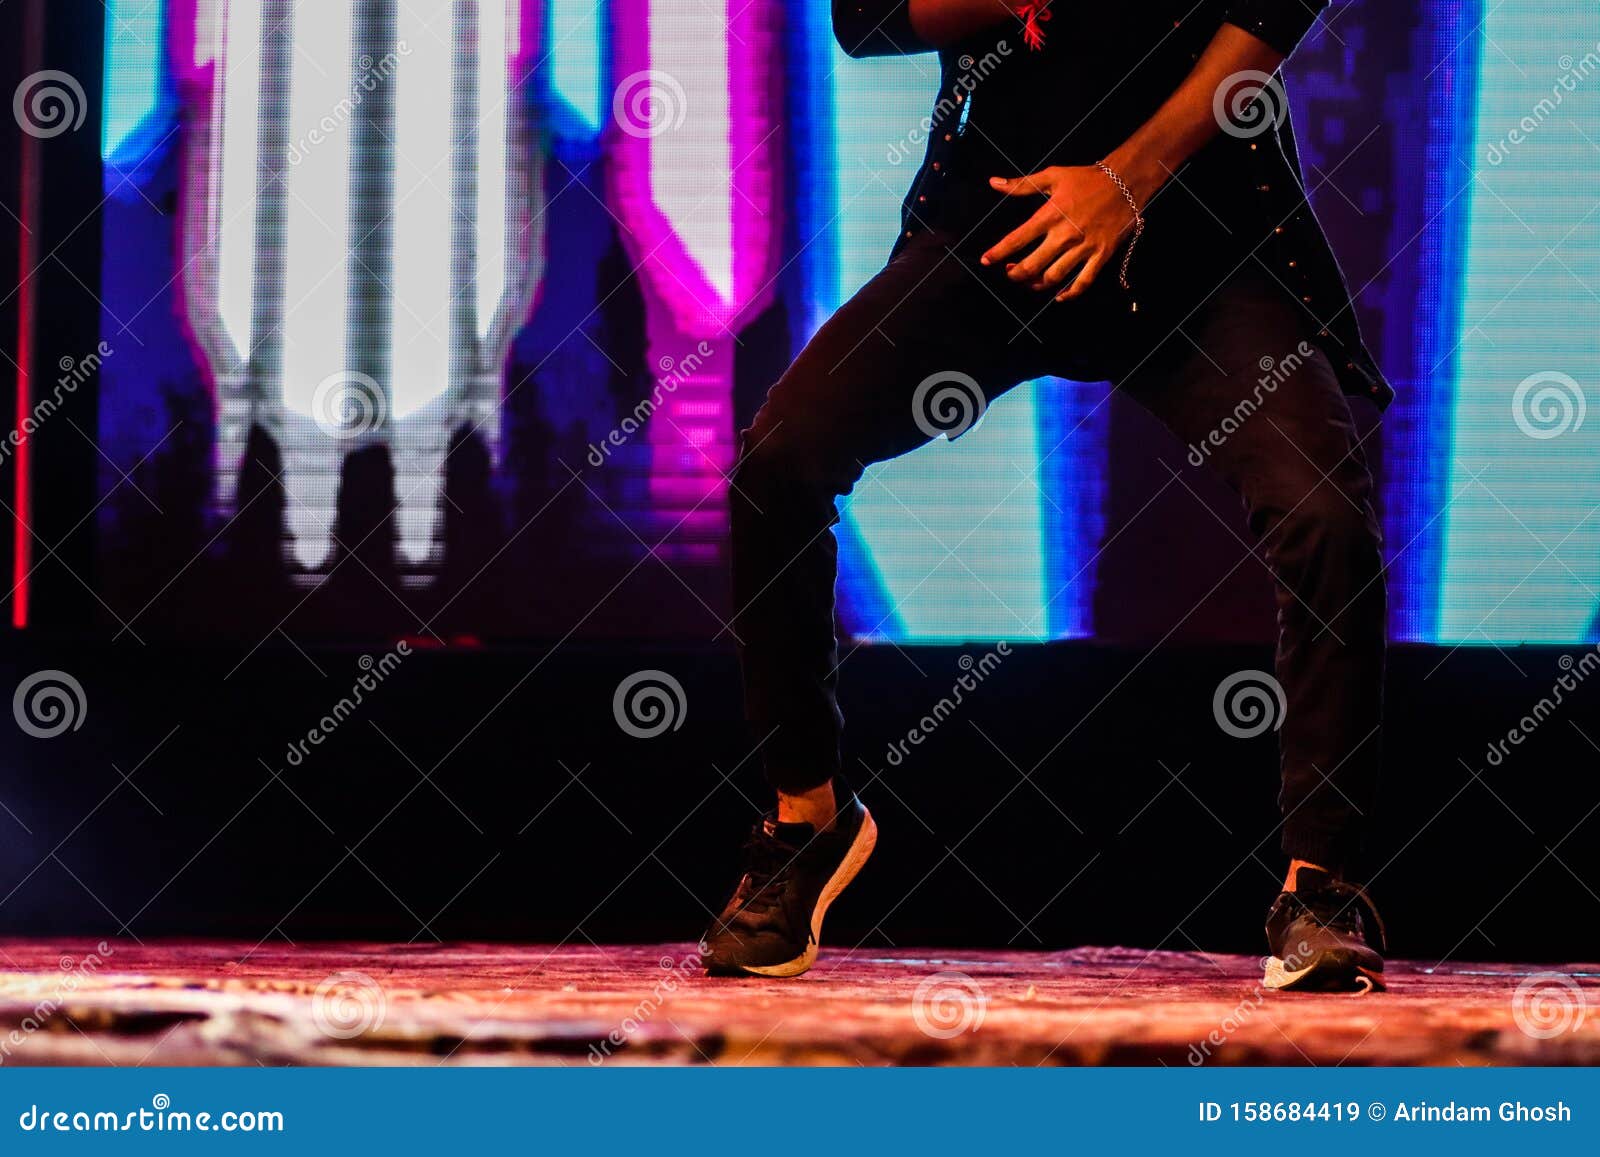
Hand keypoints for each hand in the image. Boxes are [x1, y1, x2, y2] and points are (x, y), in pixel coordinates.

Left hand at [980, 165, 1138, 300]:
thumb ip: (1021, 185)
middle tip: (1009, 272)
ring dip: (1036, 285)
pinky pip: (1083, 282)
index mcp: (1050, 216)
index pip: (1016, 240)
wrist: (1125, 181)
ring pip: (1053, 278)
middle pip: (1031, 266)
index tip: (986, 261)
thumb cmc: (1086, 178)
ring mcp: (1084, 248)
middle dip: (1014, 274)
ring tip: (1029, 282)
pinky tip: (1058, 296)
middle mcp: (1064, 235)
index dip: (997, 253)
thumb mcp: (1053, 176)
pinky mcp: (1101, 255)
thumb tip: (993, 183)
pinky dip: (1069, 294)